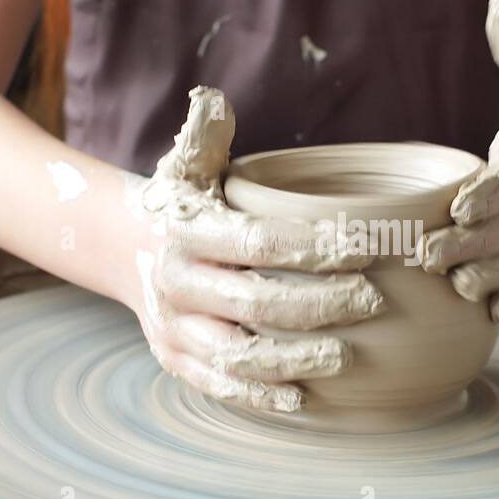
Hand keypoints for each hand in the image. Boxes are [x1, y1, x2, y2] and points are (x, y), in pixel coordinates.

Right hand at [127, 86, 383, 411]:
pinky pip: (218, 385)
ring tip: (346, 357)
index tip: (367, 247)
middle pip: (256, 301)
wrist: (124, 247)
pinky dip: (259, 397)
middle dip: (321, 304)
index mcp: (187, 231)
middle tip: (374, 302)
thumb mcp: (187, 164)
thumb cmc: (181, 202)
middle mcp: (176, 282)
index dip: (316, 247)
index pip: (260, 241)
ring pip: (238, 353)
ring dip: (295, 359)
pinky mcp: (175, 359)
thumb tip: (214, 99)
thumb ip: (204, 136)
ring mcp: (174, 326)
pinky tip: (303, 399)